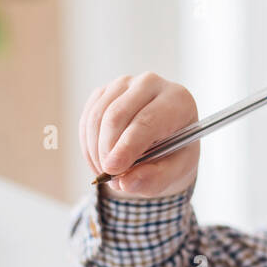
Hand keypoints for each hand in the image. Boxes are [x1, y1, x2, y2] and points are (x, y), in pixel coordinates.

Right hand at [79, 72, 198, 199]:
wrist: (165, 142)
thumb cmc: (174, 155)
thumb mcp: (175, 172)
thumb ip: (155, 178)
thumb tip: (126, 182)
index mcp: (178, 100)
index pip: (147, 121)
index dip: (127, 146)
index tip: (113, 169)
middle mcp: (152, 83)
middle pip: (117, 115)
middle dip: (107, 150)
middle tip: (108, 176)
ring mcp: (125, 84)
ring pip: (98, 117)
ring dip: (96, 150)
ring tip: (107, 172)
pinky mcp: (105, 91)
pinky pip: (87, 118)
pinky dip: (88, 144)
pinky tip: (100, 159)